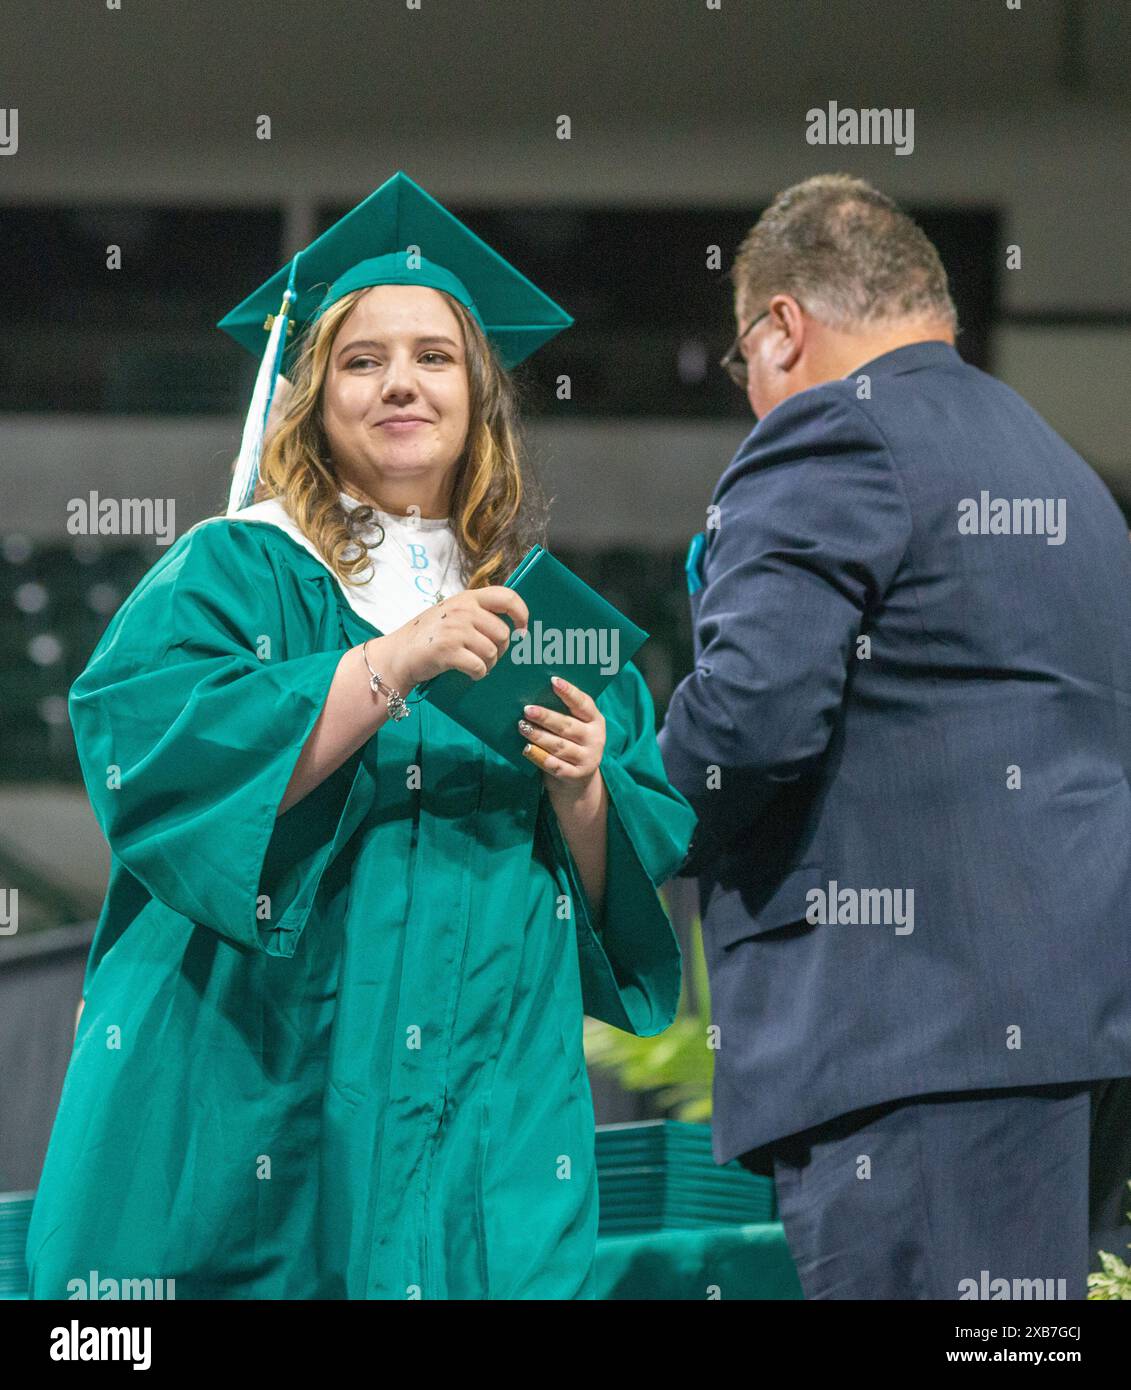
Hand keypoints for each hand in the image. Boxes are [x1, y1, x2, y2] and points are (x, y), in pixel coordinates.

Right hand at [373, 586, 529, 691]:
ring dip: (489, 664)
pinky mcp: (448, 650)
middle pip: (503, 633)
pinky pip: (480, 667)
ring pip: (492, 652)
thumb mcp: (452, 613)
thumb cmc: (428, 636)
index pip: (507, 597)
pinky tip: (469, 673)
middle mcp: (463, 610)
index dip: (521, 614)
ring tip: (476, 665)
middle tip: (487, 656)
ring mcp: (455, 629)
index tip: (521, 630)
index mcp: (467, 598)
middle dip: (500, 650)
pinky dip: (478, 674)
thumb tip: (511, 625)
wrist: (398, 654)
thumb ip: (477, 612)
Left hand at [518, 675, 605, 794]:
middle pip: (568, 726)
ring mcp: (587, 758)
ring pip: (560, 746)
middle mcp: (595, 739)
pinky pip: (555, 765)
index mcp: (596, 720)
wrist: (580, 779)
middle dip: (546, 717)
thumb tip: (534, 694)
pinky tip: (527, 749)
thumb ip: (562, 712)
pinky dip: (540, 757)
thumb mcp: (575, 726)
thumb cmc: (571, 742)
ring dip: (539, 736)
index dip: (569, 692)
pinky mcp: (576, 776)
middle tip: (527, 709)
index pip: (583, 703)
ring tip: (522, 726)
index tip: (553, 681)